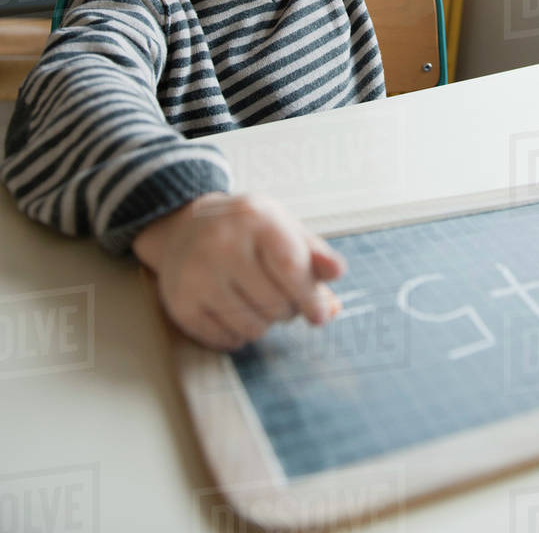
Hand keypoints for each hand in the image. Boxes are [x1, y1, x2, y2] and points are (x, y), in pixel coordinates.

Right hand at [132, 192, 345, 350]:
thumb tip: (338, 274)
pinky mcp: (181, 303)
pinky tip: (234, 311)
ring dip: (264, 323)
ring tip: (257, 301)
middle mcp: (222, 244)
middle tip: (282, 298)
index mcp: (255, 218)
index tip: (319, 316)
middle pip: (274, 303)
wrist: (184, 229)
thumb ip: (314, 253)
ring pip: (252, 327)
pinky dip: (238, 335)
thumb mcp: (282, 227)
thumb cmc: (246, 231)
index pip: (289, 267)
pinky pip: (226, 340)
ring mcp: (197, 274)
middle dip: (287, 309)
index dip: (310, 297)